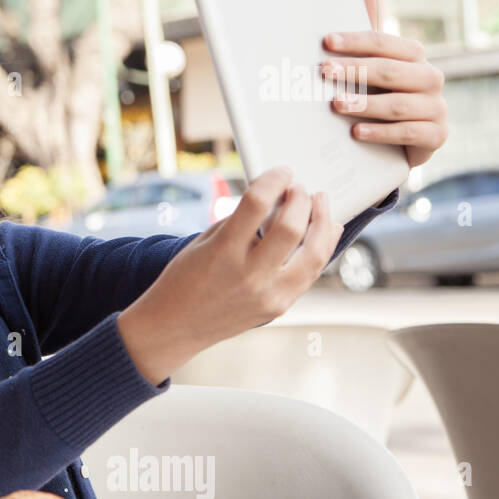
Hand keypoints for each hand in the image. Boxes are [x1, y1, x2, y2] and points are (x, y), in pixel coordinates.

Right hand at [116, 167, 341, 384]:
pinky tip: (324, 231)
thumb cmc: (184, 280)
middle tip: (299, 187)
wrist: (175, 326)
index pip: (257, 204)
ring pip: (315, 253)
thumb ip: (239, 223)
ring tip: (320, 203)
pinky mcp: (279, 306)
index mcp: (222, 253)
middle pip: (292, 226)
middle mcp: (248, 275)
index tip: (281, 171)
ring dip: (323, 221)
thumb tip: (275, 201)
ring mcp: (268, 295)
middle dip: (301, 199)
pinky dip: (322, 247)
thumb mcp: (204, 243)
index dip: (273, 180)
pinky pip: (311, 273)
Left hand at [321, 0, 447, 168]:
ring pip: (400, 104)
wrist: (402, 144)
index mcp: (414, 57)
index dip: (356, 41)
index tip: (325, 42)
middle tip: (324, 72)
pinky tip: (356, 133)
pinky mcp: (437, 135)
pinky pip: (410, 133)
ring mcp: (436, 108)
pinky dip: (381, 132)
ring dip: (365, 104)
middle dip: (355, 71)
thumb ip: (367, 36)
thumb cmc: (382, 97)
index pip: (385, 44)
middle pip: (391, 72)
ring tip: (336, 105)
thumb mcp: (372, 68)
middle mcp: (430, 78)